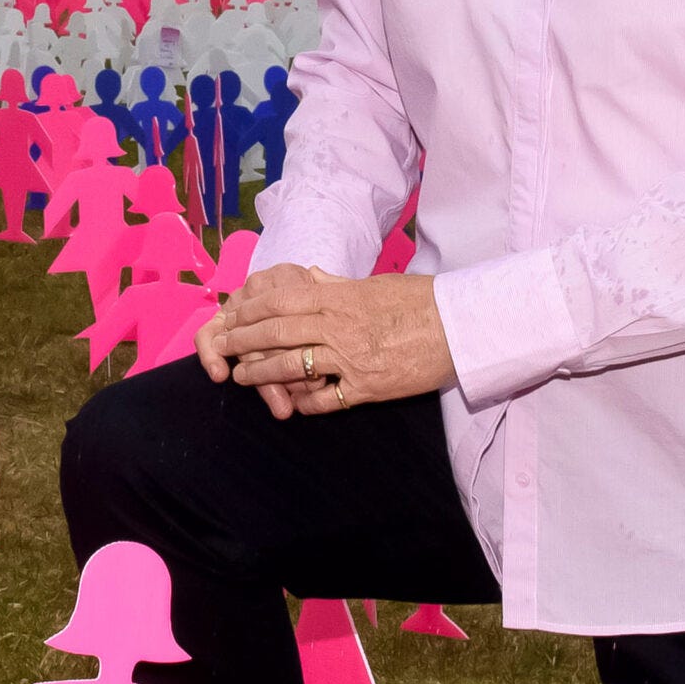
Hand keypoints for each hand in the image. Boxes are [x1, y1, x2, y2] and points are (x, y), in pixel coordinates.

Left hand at [196, 263, 454, 419]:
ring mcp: (351, 359)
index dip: (251, 310)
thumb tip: (308, 278)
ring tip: (242, 377)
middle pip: (278, 333)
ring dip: (263, 373)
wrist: (461, 327)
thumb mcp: (373, 285)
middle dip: (245, 341)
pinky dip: (304, 402)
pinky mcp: (367, 388)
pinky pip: (325, 399)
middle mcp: (339, 327)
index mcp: (339, 298)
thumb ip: (336, 285)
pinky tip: (289, 405)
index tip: (232, 316)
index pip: (280, 302)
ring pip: (293, 367)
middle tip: (223, 347)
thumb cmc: (420, 301)